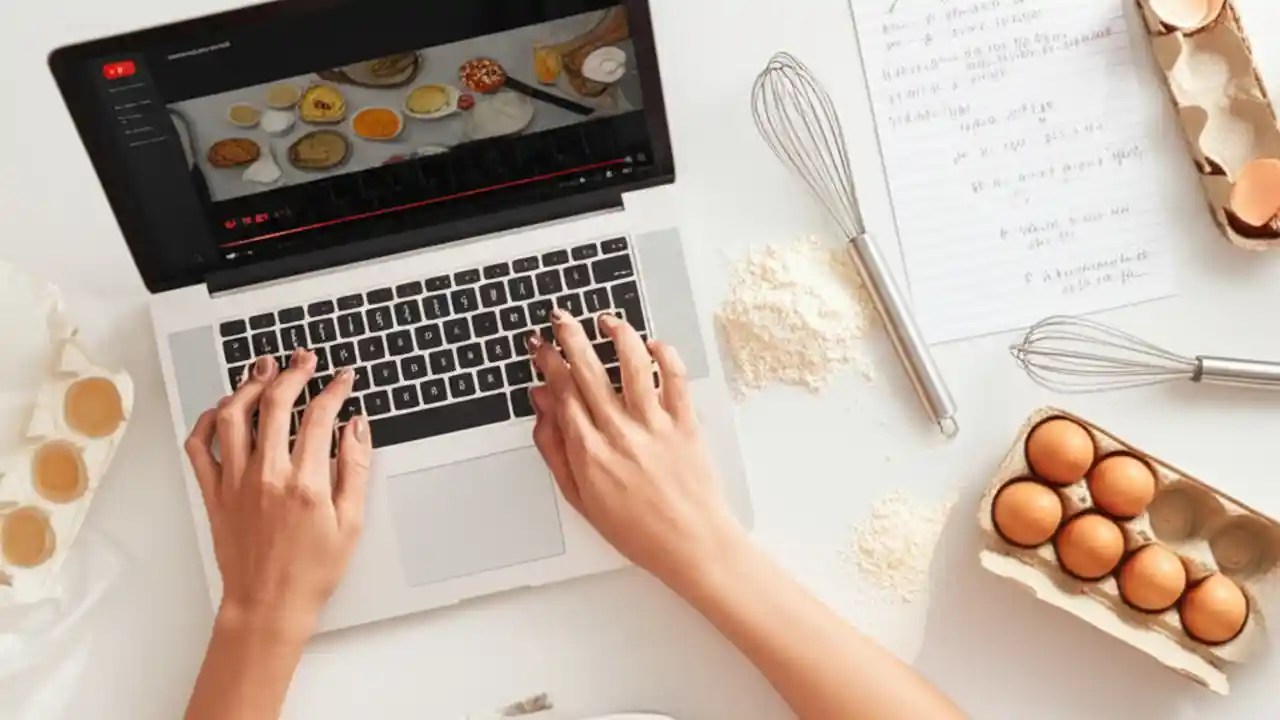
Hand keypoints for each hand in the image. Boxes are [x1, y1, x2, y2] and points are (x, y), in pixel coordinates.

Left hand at [184, 350, 372, 634]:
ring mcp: (235, 482)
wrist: (268, 606)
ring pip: (233, 416)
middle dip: (293, 372)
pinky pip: (199, 446)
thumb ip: (355, 469)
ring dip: (248, 385)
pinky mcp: (213, 493)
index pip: (320, 416)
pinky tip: (222, 408)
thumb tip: (356, 428)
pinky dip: (207, 421)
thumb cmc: (312, 571)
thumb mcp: (351, 522)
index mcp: (306, 483)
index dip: (334, 389)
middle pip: (274, 403)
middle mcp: (266, 476)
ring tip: (263, 369)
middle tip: (303, 358)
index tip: (342, 378)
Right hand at [528, 310, 744, 588]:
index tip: (539, 345)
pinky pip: (675, 378)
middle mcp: (619, 432)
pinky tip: (654, 344)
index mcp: (589, 451)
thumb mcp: (580, 498)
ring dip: (617, 335)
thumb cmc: (637, 530)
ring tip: (607, 320)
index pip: (561, 391)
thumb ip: (555, 450)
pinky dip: (665, 355)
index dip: (547, 362)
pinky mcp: (686, 424)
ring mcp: (654, 426)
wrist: (692, 546)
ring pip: (632, 364)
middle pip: (588, 370)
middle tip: (560, 317)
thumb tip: (541, 407)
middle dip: (569, 336)